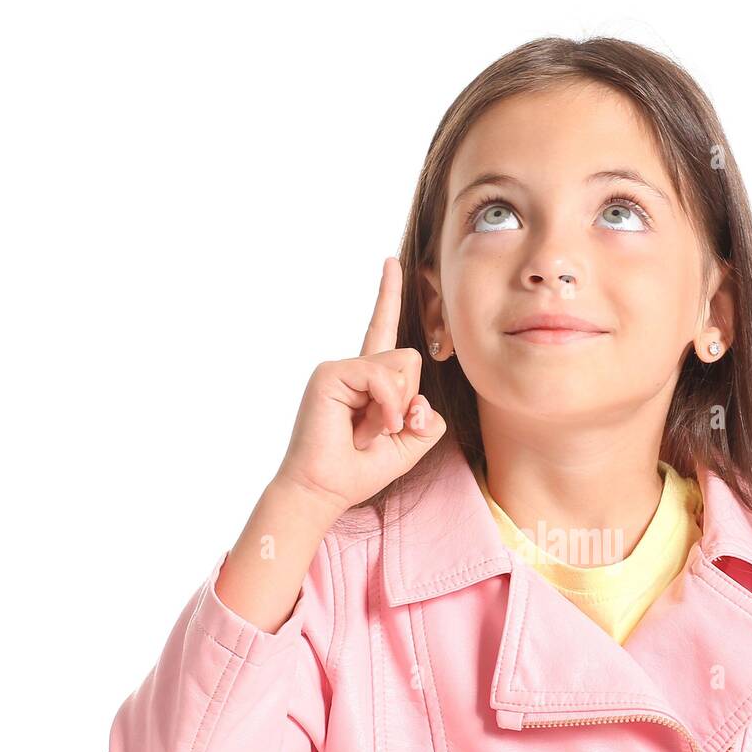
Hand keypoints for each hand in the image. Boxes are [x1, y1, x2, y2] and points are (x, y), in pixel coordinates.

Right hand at [273, 256, 446, 519]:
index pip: (383, 330)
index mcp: (370, 381)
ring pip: (402, 365)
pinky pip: (381, 376)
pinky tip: (371, 428)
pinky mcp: (330, 373)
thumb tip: (418, 398)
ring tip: (370, 431)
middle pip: (411, 359)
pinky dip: (387, 406)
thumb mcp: (411, 445)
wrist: (324, 489)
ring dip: (397, 407)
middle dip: (409, 400)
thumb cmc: (360, 469)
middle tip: (381, 429)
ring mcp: (340, 368)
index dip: (388, 295)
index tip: (390, 262)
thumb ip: (427, 419)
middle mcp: (354, 368)